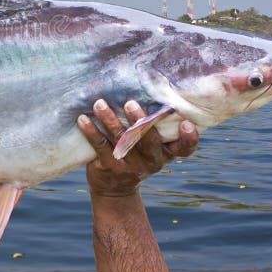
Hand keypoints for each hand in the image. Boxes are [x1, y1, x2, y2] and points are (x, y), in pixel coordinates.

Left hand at [77, 99, 197, 196]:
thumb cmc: (135, 153)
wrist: (114, 187)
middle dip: (139, 121)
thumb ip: (152, 124)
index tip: (187, 123)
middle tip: (130, 104)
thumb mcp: (149, 144)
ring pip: (121, 140)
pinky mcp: (110, 168)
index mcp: (166, 152)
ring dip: (109, 120)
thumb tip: (147, 84)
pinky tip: (82, 119)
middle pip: (148, 140)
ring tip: (99, 103)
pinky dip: (91, 131)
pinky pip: (100, 146)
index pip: (184, 148)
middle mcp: (152, 161)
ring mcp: (131, 166)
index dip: (188, 138)